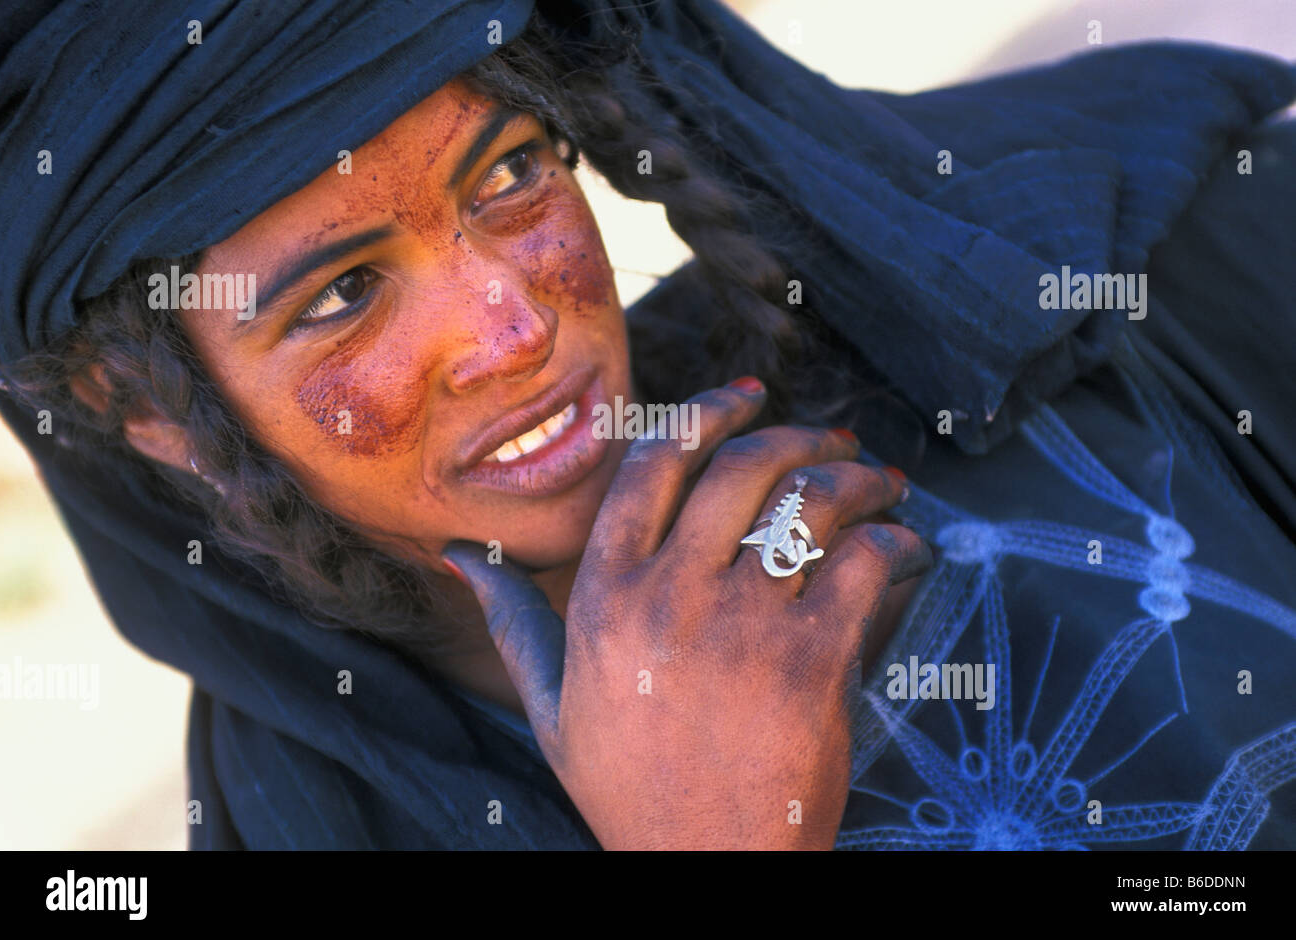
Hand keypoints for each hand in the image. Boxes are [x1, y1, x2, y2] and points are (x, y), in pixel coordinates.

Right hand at [442, 378, 930, 849]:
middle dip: (793, 435)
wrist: (707, 871)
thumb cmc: (630, 789)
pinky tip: (906, 547)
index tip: (744, 396)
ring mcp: (742, 627)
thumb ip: (514, 621)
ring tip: (878, 480)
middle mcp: (669, 596)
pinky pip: (863, 566)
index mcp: (603, 598)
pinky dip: (895, 542)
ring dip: (854, 478)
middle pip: (739, 469)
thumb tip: (458, 556)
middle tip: (827, 438)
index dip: (703, 414)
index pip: (651, 466)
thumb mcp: (550, 708)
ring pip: (807, 506)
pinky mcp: (812, 662)